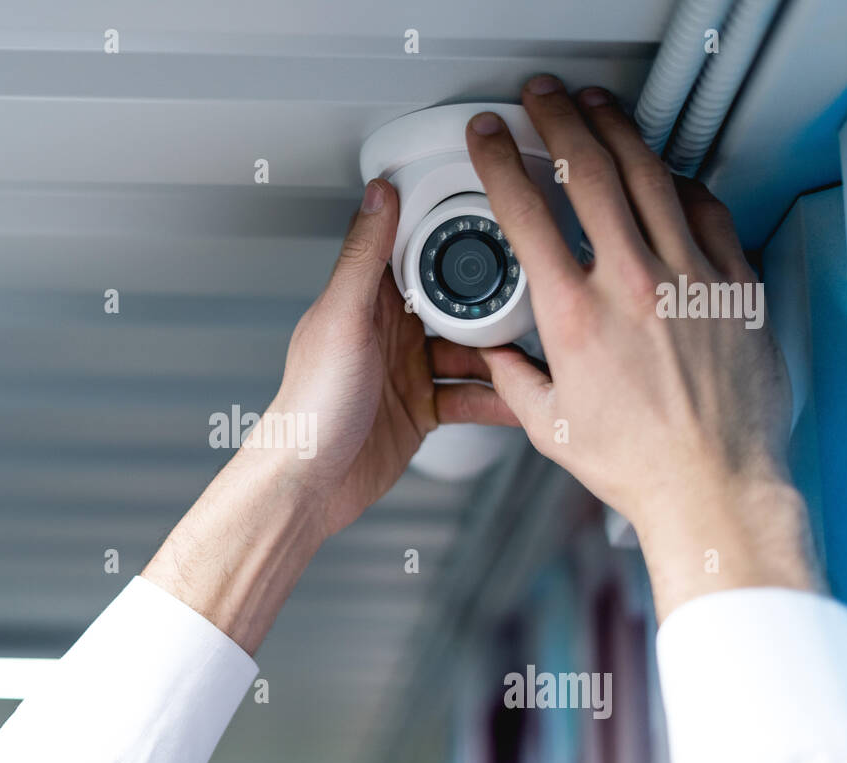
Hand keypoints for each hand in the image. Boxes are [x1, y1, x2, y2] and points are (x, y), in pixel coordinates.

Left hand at [267, 178, 516, 537]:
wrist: (308, 484)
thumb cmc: (309, 406)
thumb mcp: (342, 318)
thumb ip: (364, 257)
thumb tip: (379, 193)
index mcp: (366, 302)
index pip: (417, 254)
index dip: (456, 237)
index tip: (500, 224)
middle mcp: (389, 333)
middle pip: (455, 304)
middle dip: (495, 303)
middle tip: (538, 299)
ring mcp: (406, 372)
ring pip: (470, 352)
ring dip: (502, 355)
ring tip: (538, 354)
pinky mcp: (419, 411)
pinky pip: (468, 397)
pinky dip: (496, 400)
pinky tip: (521, 401)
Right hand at [464, 76, 820, 619]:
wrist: (713, 484)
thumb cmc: (639, 463)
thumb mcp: (551, 426)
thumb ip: (515, 379)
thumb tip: (498, 358)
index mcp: (576, 316)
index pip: (526, 212)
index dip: (500, 160)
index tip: (490, 137)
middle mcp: (632, 284)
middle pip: (589, 169)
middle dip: (557, 117)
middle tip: (543, 98)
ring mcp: (689, 278)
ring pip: (650, 174)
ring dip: (617, 130)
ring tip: (598, 109)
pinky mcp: (733, 286)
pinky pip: (707, 210)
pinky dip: (680, 182)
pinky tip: (665, 175)